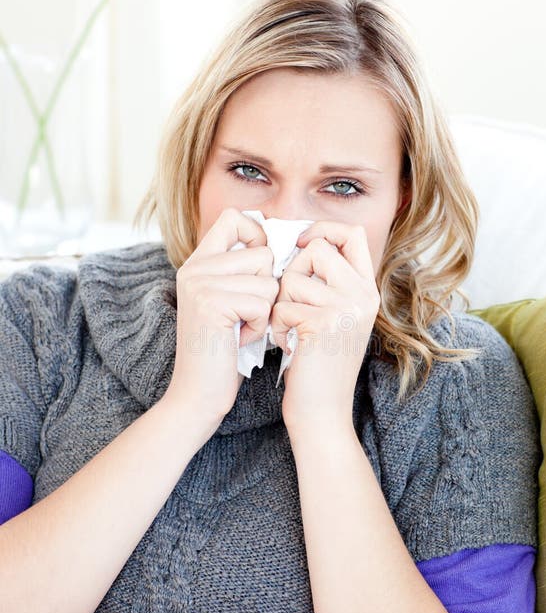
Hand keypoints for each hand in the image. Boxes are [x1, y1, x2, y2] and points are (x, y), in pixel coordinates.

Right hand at [165, 207, 278, 421]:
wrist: (198, 394)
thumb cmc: (225, 352)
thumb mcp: (233, 302)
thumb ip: (244, 272)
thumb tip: (282, 242)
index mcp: (198, 262)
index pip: (235, 218)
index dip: (258, 237)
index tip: (261, 270)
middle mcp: (195, 267)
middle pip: (262, 253)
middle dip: (268, 288)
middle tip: (246, 315)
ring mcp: (200, 283)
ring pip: (268, 280)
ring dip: (265, 311)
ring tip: (242, 329)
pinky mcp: (211, 303)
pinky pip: (263, 302)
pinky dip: (260, 326)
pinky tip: (240, 339)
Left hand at [269, 221, 380, 432]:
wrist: (322, 411)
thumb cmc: (317, 364)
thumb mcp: (333, 316)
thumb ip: (327, 282)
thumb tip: (301, 243)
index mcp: (367, 289)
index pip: (353, 233)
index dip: (323, 229)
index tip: (301, 244)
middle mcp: (364, 295)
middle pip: (318, 248)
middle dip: (292, 272)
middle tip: (291, 304)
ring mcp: (348, 308)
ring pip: (294, 277)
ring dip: (281, 303)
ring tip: (291, 329)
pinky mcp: (325, 323)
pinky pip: (283, 306)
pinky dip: (276, 326)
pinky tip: (288, 345)